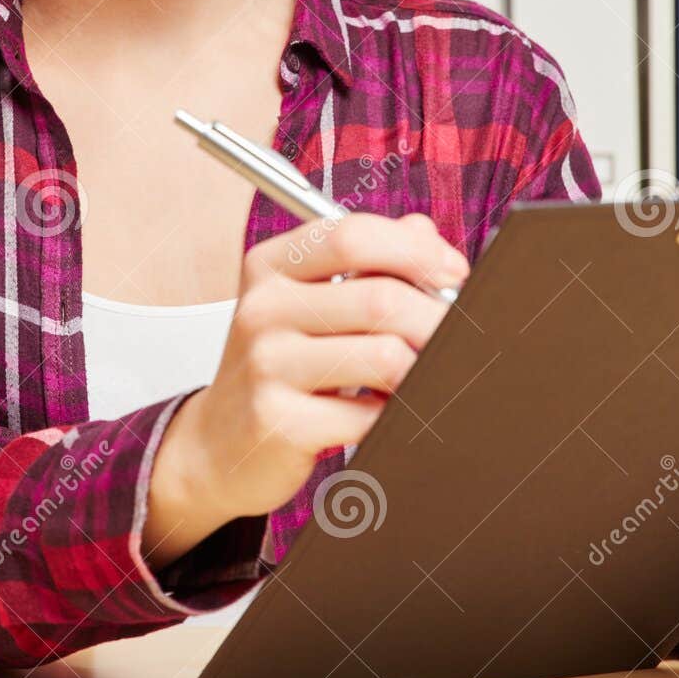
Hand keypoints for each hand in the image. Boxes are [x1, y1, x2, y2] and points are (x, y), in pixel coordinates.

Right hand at [143, 212, 467, 567]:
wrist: (219, 443)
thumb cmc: (279, 364)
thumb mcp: (310, 299)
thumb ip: (367, 258)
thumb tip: (426, 234)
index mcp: (271, 265)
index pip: (352, 236)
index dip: (416, 251)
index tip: (453, 273)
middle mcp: (263, 308)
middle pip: (381, 299)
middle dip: (438, 320)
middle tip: (459, 338)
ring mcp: (266, 365)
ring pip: (385, 357)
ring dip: (422, 372)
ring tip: (421, 377)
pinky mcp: (278, 421)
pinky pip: (370, 416)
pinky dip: (396, 416)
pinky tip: (387, 413)